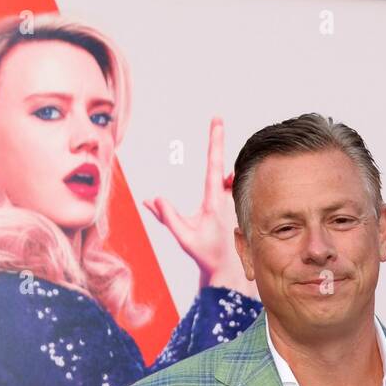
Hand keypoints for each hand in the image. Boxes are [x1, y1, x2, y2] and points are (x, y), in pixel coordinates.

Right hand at [143, 116, 258, 297]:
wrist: (225, 268)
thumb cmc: (204, 253)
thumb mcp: (183, 237)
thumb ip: (167, 217)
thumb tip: (151, 199)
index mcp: (214, 201)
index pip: (214, 165)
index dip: (215, 141)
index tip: (217, 120)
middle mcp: (226, 197)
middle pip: (223, 163)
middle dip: (218, 142)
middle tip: (216, 118)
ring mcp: (232, 200)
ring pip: (229, 175)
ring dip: (222, 166)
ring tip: (216, 159)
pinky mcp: (234, 205)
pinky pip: (232, 185)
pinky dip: (228, 179)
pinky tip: (223, 184)